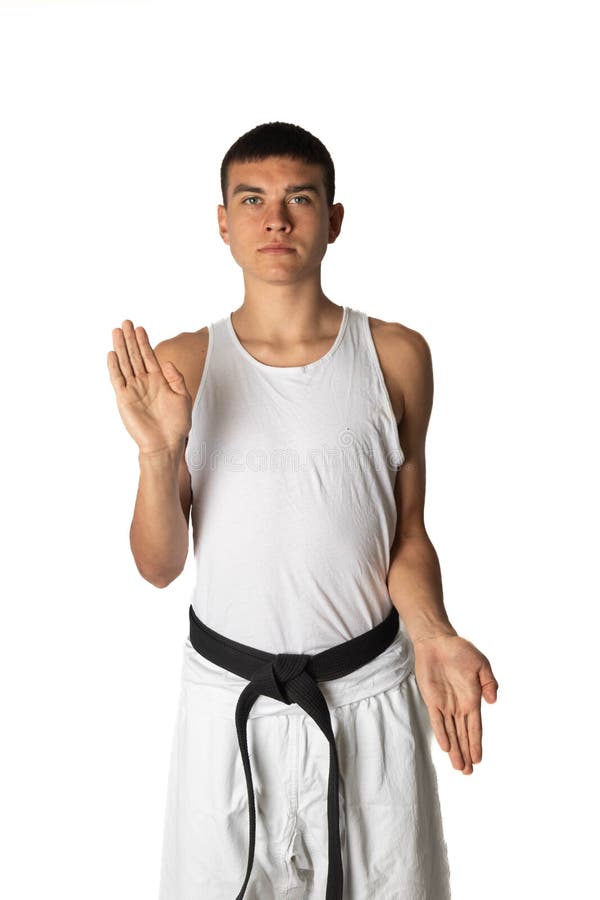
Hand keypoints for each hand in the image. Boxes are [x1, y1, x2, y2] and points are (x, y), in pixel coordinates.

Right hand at [107, 320, 191, 453]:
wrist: (166, 443)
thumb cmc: (176, 424)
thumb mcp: (183, 397)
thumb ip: (175, 378)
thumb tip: (165, 362)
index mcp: (159, 381)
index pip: (149, 357)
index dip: (144, 342)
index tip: (140, 328)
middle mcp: (144, 383)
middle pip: (135, 356)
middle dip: (130, 339)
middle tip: (126, 322)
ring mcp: (133, 390)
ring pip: (125, 364)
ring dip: (121, 347)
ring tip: (116, 331)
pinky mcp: (125, 399)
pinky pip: (117, 380)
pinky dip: (114, 367)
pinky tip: (112, 354)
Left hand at [413, 634, 497, 774]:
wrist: (437, 641)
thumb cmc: (460, 650)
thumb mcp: (481, 664)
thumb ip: (489, 682)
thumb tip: (493, 701)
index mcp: (472, 699)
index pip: (475, 727)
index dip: (476, 744)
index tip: (479, 760)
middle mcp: (459, 705)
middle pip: (463, 735)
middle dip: (465, 753)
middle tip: (467, 773)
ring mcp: (445, 704)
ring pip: (451, 732)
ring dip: (454, 750)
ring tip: (458, 767)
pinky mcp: (431, 699)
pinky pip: (436, 720)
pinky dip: (441, 733)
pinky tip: (445, 747)